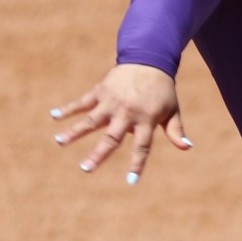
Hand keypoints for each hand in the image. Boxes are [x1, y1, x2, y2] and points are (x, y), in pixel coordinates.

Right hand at [51, 63, 191, 182]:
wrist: (149, 59)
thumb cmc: (162, 90)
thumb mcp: (172, 110)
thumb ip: (177, 130)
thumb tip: (187, 148)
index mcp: (146, 120)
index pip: (142, 147)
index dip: (137, 164)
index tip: (130, 181)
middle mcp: (127, 113)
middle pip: (111, 137)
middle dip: (98, 154)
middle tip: (85, 169)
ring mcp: (112, 101)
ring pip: (91, 119)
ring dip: (74, 131)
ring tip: (59, 141)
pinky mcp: (101, 90)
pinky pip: (82, 101)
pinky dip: (68, 108)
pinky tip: (53, 115)